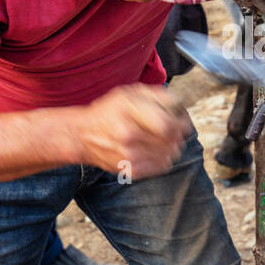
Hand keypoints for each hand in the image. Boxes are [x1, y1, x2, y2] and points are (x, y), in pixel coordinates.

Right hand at [78, 84, 192, 179]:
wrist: (83, 136)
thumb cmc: (109, 111)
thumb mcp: (130, 93)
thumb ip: (157, 96)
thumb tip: (180, 105)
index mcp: (129, 115)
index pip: (169, 126)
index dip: (181, 123)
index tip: (181, 120)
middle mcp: (129, 138)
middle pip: (171, 141)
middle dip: (178, 134)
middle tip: (175, 129)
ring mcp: (130, 157)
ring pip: (170, 155)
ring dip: (173, 147)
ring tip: (165, 139)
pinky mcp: (131, 171)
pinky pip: (161, 167)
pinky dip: (164, 158)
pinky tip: (156, 150)